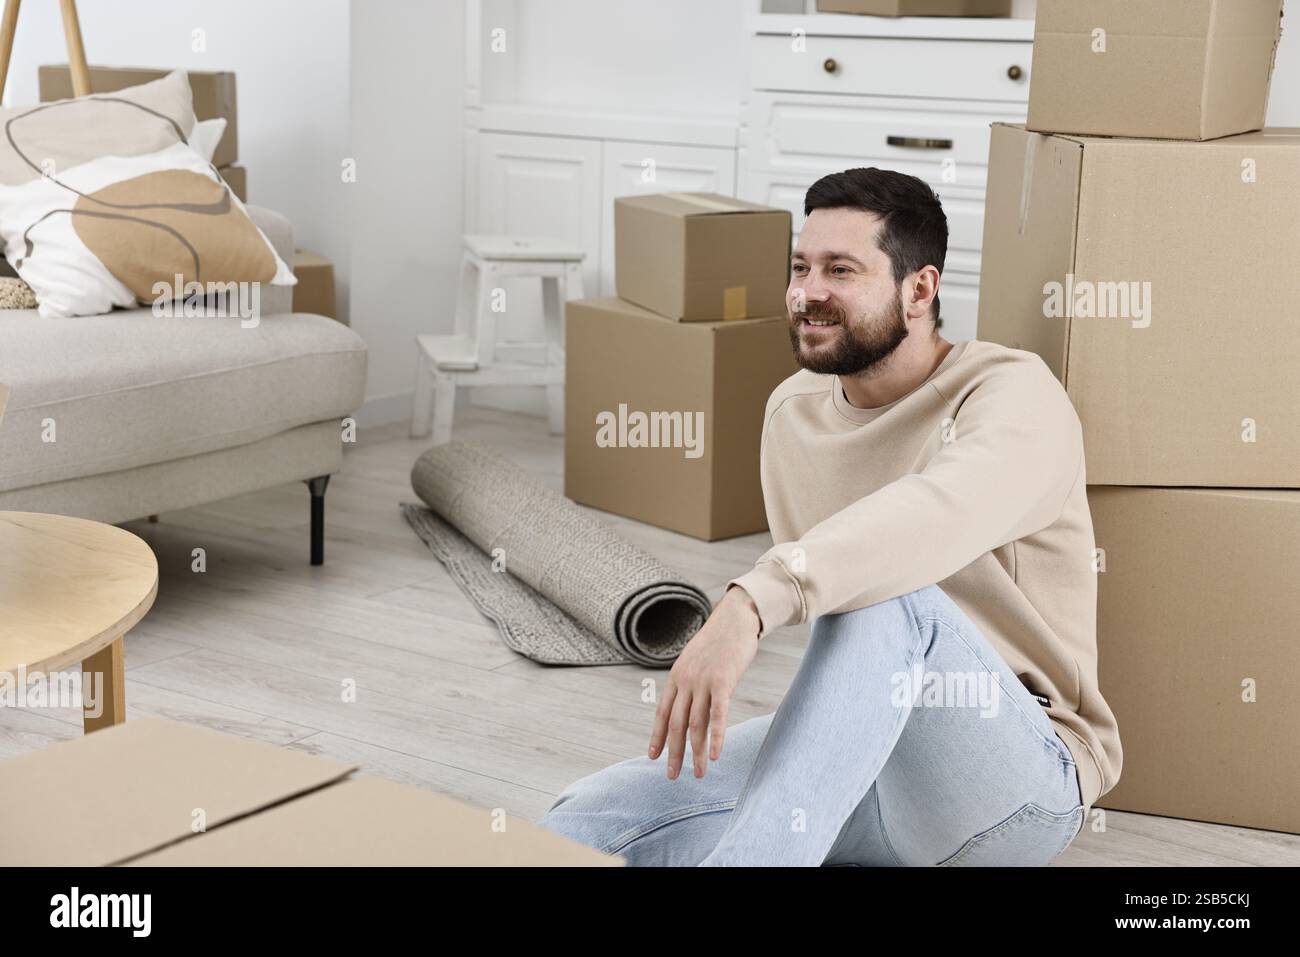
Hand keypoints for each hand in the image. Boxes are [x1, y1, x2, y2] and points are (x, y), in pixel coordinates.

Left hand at [648, 585, 761, 779]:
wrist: (735, 618)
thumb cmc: (719, 642)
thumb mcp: (696, 660)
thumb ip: (690, 681)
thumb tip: (688, 702)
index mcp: (676, 677)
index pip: (662, 712)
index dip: (656, 736)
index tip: (652, 757)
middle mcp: (686, 681)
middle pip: (676, 724)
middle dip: (674, 753)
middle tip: (672, 776)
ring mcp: (703, 682)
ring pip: (696, 725)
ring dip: (697, 753)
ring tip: (698, 774)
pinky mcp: (723, 682)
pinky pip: (718, 715)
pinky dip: (716, 738)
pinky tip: (716, 756)